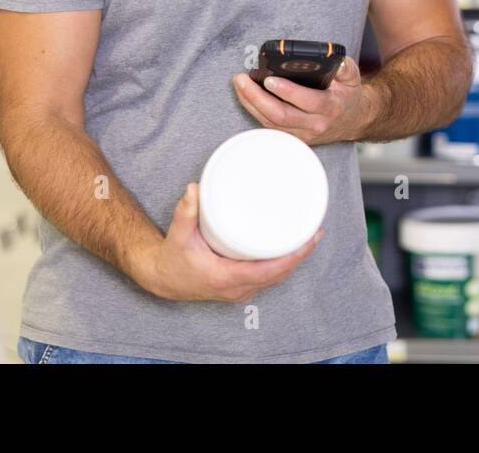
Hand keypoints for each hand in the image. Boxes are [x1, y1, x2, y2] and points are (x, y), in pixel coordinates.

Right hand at [132, 183, 323, 301]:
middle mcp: (236, 288)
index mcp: (225, 277)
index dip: (293, 257)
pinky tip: (292, 251)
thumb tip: (194, 189)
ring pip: (276, 278)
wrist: (161, 279)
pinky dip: (282, 265)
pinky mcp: (239, 286)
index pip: (269, 271)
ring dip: (294, 260)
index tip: (309, 239)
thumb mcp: (177, 235)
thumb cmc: (172, 259)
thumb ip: (185, 213)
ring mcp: (239, 290)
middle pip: (279, 274)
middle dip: (300, 254)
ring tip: (310, 236)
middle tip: (316, 230)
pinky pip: (268, 278)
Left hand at [231, 57, 378, 145]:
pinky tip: (245, 96)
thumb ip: (345, 67)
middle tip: (242, 79)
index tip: (270, 79)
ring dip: (251, 103)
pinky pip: (269, 126)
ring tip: (239, 84)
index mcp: (330, 107)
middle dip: (257, 97)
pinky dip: (254, 111)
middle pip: (281, 115)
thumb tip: (336, 61)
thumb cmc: (347, 95)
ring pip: (271, 123)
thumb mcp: (352, 78)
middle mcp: (315, 124)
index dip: (287, 91)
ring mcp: (303, 134)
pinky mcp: (293, 137)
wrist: (351, 121)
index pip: (307, 101)